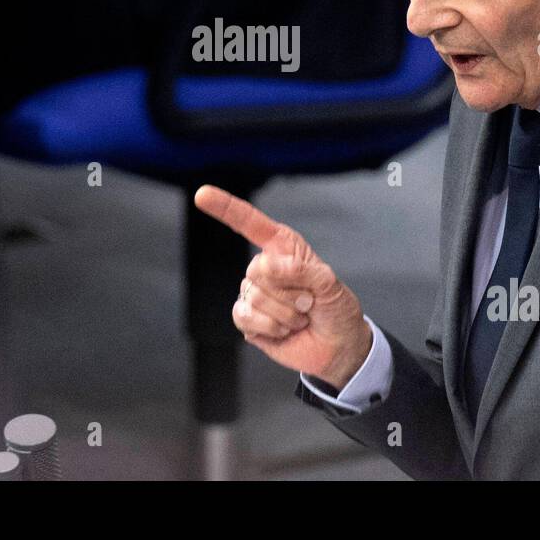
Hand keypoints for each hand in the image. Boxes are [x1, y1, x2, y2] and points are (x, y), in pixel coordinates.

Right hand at [193, 185, 373, 389]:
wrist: (337, 346)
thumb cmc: (335, 307)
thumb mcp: (329, 283)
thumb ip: (300, 270)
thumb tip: (267, 266)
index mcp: (281, 247)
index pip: (249, 223)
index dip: (224, 207)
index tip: (201, 194)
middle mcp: (263, 267)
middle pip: (258, 270)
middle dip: (291, 291)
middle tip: (308, 302)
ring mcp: (253, 293)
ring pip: (255, 297)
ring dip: (286, 313)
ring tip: (300, 317)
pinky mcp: (247, 319)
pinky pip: (245, 317)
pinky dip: (271, 327)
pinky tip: (284, 330)